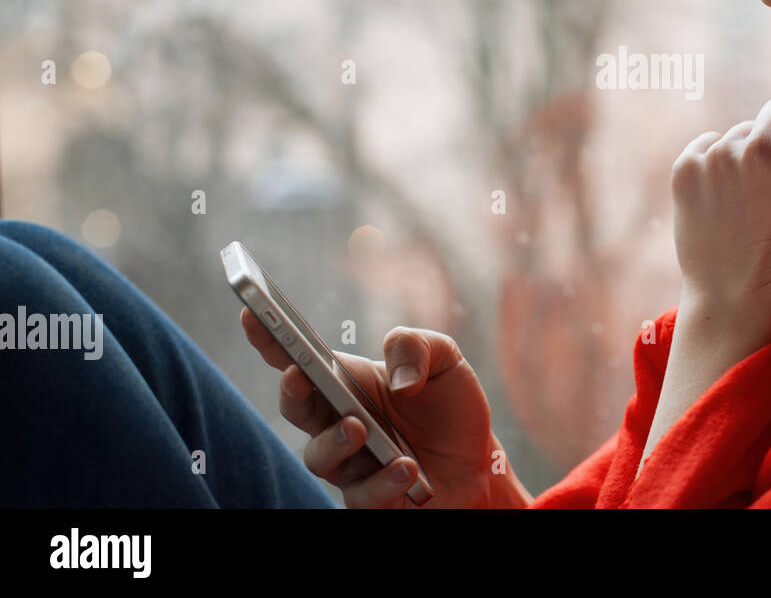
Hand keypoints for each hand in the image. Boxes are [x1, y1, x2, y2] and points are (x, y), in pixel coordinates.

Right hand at [242, 310, 528, 507]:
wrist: (478, 461)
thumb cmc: (449, 405)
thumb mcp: (444, 359)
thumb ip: (417, 347)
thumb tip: (399, 378)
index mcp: (348, 382)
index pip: (299, 358)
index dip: (270, 338)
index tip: (251, 313)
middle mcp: (338, 422)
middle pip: (296, 408)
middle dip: (292, 391)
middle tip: (300, 375)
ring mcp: (350, 463)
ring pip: (319, 458)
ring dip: (335, 441)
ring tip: (359, 427)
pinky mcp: (371, 498)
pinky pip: (362, 496)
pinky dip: (383, 481)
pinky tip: (407, 467)